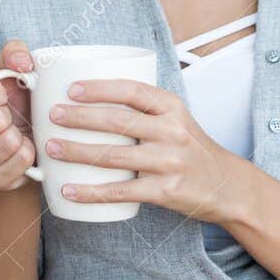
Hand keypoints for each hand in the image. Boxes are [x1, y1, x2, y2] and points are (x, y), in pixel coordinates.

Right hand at [0, 40, 39, 192]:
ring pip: (8, 143)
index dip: (1, 94)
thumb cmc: (10, 104)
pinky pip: (20, 163)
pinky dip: (28, 154)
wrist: (18, 142)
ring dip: (20, 135)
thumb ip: (14, 53)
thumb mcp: (9, 73)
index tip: (0, 99)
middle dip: (11, 116)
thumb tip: (23, 63)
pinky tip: (20, 151)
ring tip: (15, 134)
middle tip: (8, 120)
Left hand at [45, 78, 242, 220]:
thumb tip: (92, 98)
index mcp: (172, 107)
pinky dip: (92, 192)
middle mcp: (172, 131)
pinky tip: (69, 190)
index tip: (72, 89)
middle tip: (52, 116)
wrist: (228, 185)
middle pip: (118, 121)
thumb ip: (144, 108)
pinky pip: (121, 192)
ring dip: (77, 152)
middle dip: (80, 118)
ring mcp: (169, 162)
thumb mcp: (177, 118)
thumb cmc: (190, 148)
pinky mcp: (165, 191)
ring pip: (114, 156)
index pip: (132, 91)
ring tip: (51, 148)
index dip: (100, 88)